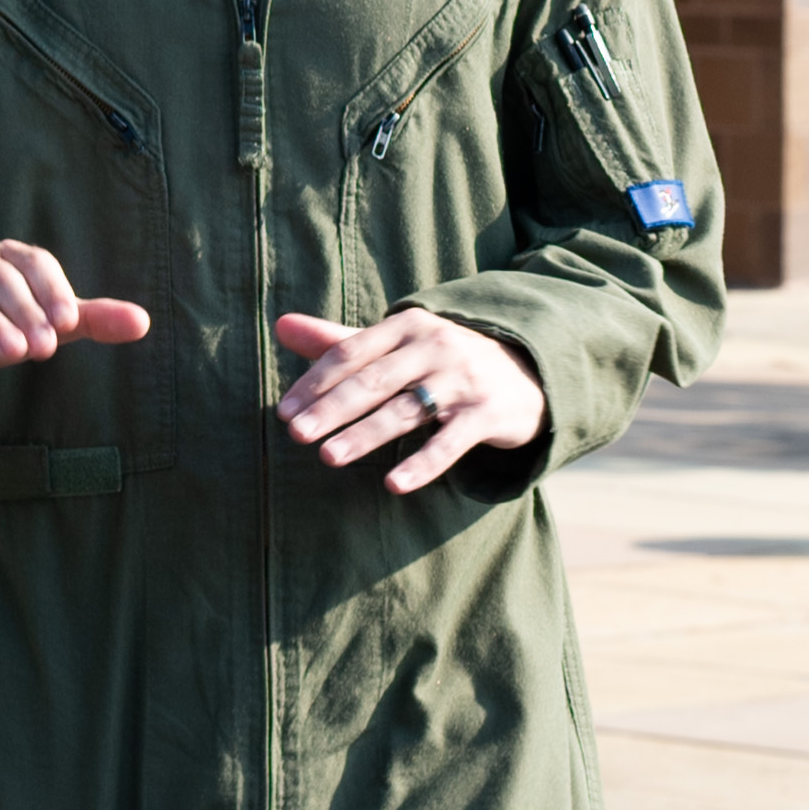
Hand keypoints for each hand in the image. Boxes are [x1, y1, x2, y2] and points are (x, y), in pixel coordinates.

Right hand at [0, 240, 151, 391]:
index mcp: (10, 257)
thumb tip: (144, 323)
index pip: (33, 262)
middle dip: (24, 311)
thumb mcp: (50, 323)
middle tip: (45, 349)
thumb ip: (93, 320)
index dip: (51, 290)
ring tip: (12, 353)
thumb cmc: (8, 324)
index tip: (69, 323)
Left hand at [273, 309, 545, 493]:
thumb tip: (280, 324)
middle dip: (333, 407)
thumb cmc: (444, 360)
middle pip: (375, 380)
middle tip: (296, 433)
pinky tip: (394, 484)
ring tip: (329, 457)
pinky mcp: (487, 414)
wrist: (527, 371)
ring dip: (366, 434)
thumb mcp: (396, 345)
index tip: (285, 412)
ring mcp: (463, 379)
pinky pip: (450, 442)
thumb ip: (339, 340)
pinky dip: (423, 464)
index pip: (352, 352)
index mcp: (407, 325)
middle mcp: (435, 346)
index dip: (316, 382)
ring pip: (407, 410)